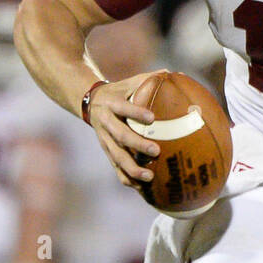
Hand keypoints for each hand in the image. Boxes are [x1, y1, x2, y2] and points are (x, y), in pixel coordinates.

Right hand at [85, 72, 161, 186]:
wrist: (89, 102)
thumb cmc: (118, 91)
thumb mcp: (128, 82)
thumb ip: (149, 79)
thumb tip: (173, 74)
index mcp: (112, 103)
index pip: (123, 107)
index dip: (136, 112)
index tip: (152, 118)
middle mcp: (106, 122)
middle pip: (120, 136)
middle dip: (137, 145)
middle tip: (156, 151)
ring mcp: (104, 139)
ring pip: (116, 156)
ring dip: (132, 168)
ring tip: (149, 177)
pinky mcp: (106, 151)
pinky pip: (115, 167)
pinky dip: (126, 178)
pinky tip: (140, 188)